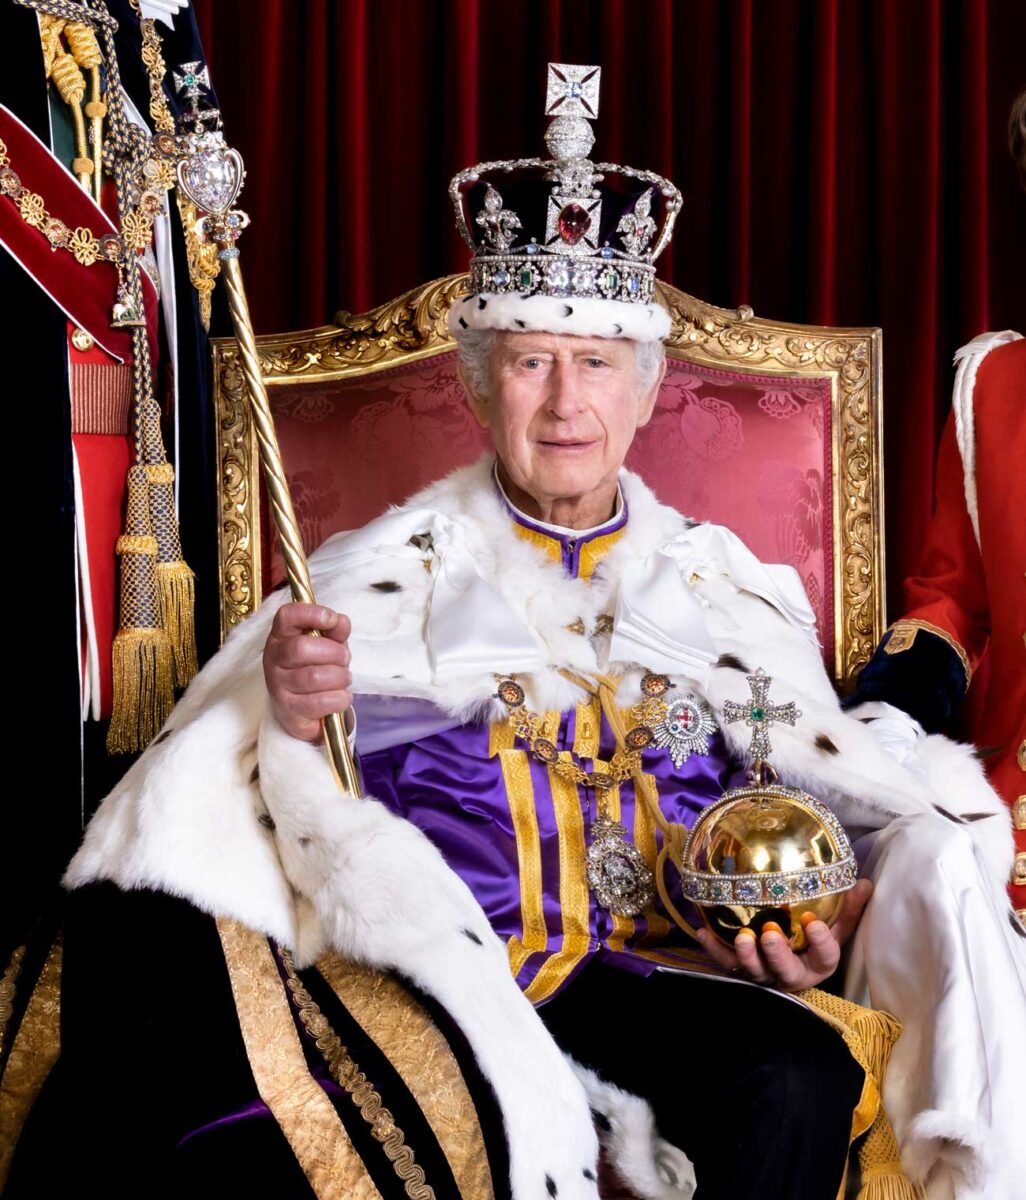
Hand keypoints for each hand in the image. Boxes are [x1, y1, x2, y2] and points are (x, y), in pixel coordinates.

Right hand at [263, 603, 351, 741]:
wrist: (304, 709)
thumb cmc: (316, 668)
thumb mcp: (328, 644)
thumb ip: (335, 631)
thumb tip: (340, 621)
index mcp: (281, 636)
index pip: (287, 616)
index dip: (311, 613)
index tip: (331, 619)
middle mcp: (274, 658)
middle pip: (302, 648)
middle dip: (334, 653)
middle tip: (344, 659)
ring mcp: (278, 685)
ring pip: (314, 676)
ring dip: (340, 677)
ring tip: (343, 679)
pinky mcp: (288, 710)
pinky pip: (320, 702)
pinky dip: (339, 698)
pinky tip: (340, 696)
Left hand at [694, 879, 872, 990]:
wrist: (792, 960)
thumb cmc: (814, 940)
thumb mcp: (835, 926)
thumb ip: (848, 907)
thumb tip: (865, 882)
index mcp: (819, 963)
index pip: (825, 957)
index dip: (820, 941)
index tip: (813, 922)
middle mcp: (792, 973)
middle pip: (786, 971)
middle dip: (778, 955)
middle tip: (770, 935)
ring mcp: (766, 974)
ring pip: (755, 972)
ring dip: (746, 956)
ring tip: (742, 938)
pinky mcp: (742, 971)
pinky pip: (726, 964)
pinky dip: (715, 949)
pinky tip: (702, 932)